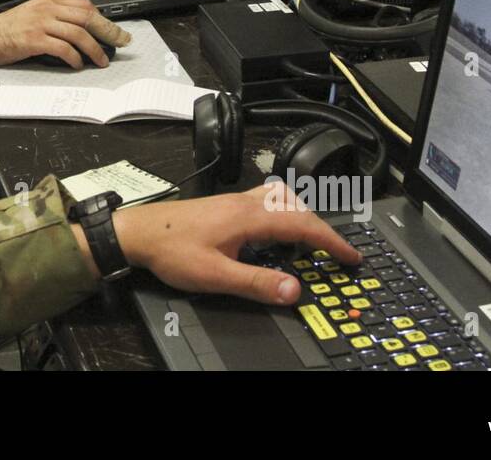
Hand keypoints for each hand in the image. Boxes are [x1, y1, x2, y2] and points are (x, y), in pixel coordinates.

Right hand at [0, 0, 131, 67]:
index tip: (112, 29)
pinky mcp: (34, 40)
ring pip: (78, 33)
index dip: (102, 18)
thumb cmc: (6, 30)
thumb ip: (54, 17)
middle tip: (119, 42)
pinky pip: (62, 48)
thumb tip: (80, 30)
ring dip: (94, 49)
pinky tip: (77, 65)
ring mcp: (40, 23)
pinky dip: (74, 57)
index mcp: (48, 0)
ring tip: (101, 60)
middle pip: (86, 16)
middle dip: (107, 30)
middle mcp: (46, 8)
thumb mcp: (32, 14)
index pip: (83, 4)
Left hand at [73, 181, 360, 302]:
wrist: (138, 232)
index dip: (330, 241)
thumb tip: (295, 290)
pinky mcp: (226, 204)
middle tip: (339, 252)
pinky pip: (267, 200)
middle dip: (322, 229)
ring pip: (281, 198)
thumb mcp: (216, 275)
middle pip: (297, 208)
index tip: (352, 256)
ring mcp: (235, 201)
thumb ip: (257, 283)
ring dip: (303, 215)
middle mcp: (246, 203)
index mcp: (249, 217)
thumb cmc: (173, 252)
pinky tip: (277, 227)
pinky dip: (284, 210)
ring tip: (313, 238)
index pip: (302, 225)